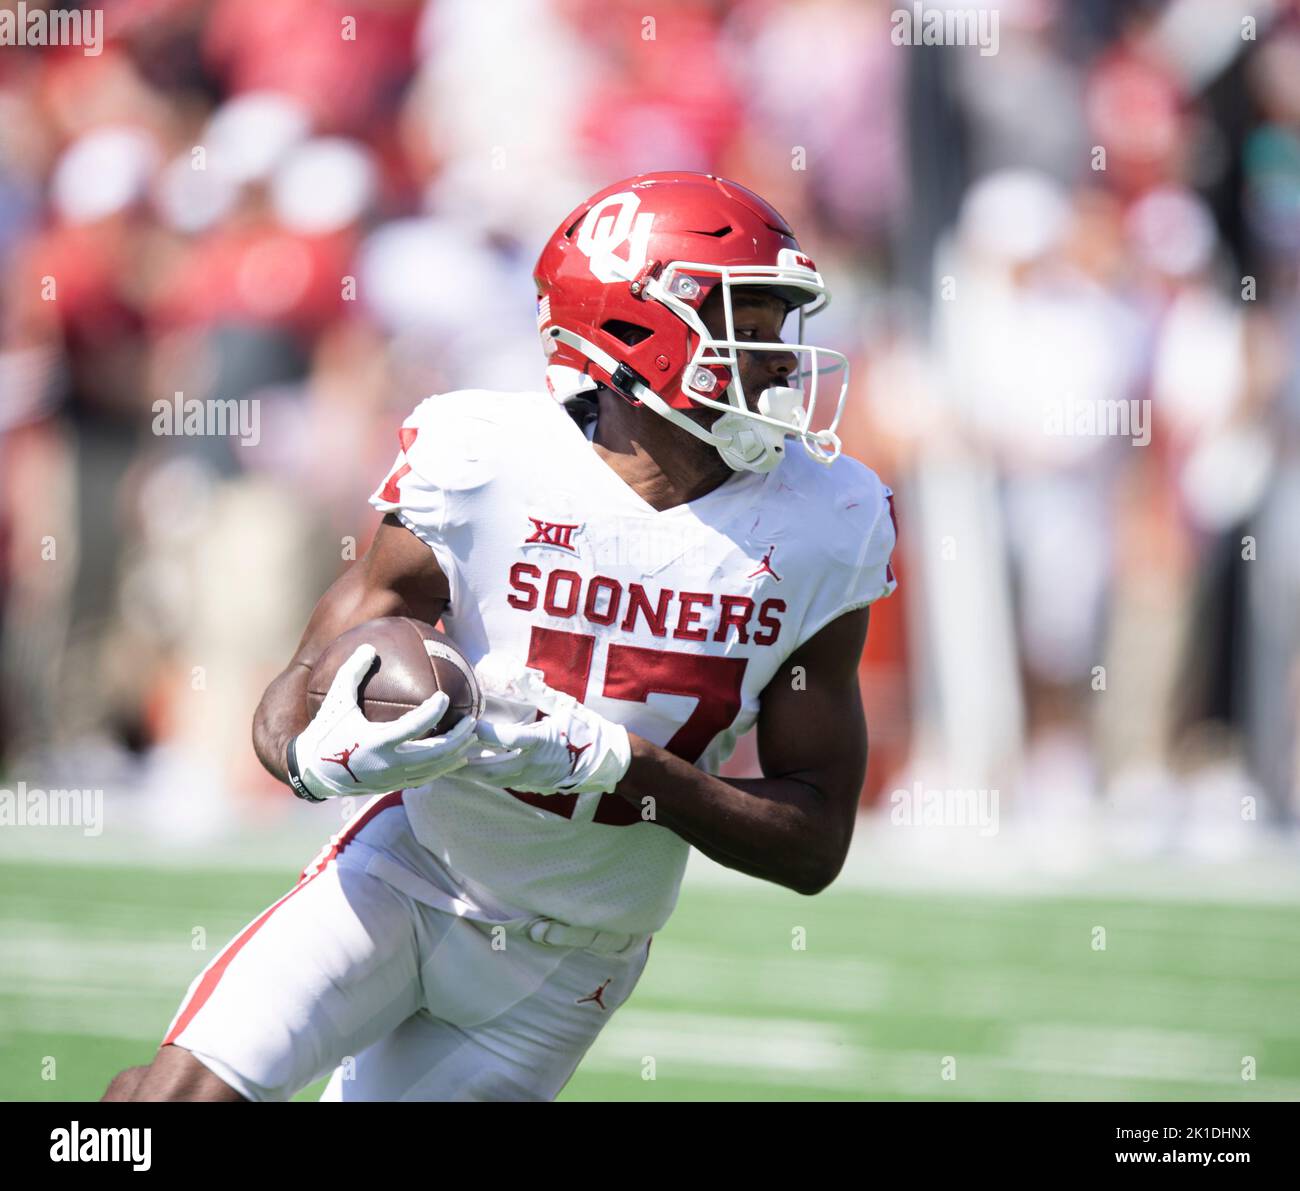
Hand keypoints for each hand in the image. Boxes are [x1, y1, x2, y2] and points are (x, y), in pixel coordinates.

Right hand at [290, 644, 476, 799]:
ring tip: (470, 738)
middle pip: (435, 754)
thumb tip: (369, 647)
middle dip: (457, 738)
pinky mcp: (392, 787)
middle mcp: (388, 764)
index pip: (415, 726)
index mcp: (376, 742)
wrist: (312, 772)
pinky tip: (454, 756)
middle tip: (471, 722)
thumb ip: (351, 673)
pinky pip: (425, 778)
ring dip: (455, 754)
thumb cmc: (325, 732)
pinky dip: (442, 767)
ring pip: (434, 770)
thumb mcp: (335, 701)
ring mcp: (392, 779)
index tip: (445, 697)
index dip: (434, 712)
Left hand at [464, 656, 629, 794]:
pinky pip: (504, 783)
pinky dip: (486, 778)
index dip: (482, 733)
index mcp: (540, 741)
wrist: (608, 761)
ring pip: (494, 780)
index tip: (465, 723)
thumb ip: (537, 692)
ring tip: (448, 766)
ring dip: (471, 774)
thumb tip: (517, 672)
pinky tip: (473, 772)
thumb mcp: (565, 706)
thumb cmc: (587, 729)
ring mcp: (532, 778)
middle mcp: (533, 764)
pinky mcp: (534, 786)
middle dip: (463, 763)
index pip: (504, 739)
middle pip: (489, 768)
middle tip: (442, 754)